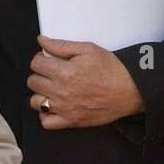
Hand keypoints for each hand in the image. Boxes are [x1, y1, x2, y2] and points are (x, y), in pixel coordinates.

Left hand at [27, 35, 143, 129]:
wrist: (130, 90)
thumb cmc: (112, 69)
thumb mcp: (88, 50)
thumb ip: (61, 45)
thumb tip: (41, 41)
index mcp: (65, 72)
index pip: (36, 64)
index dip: (40, 59)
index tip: (48, 59)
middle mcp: (62, 92)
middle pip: (33, 82)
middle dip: (40, 74)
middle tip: (51, 72)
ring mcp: (65, 109)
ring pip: (35, 102)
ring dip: (40, 93)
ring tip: (52, 88)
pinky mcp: (71, 121)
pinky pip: (46, 122)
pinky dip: (46, 114)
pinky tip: (53, 105)